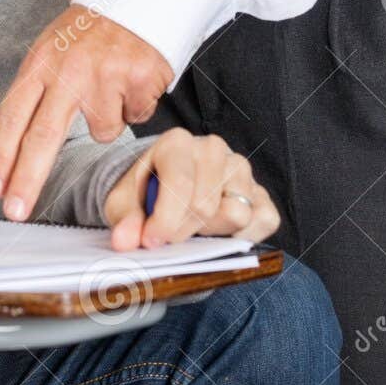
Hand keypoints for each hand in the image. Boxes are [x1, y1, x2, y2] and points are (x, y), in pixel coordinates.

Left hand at [0, 5, 172, 219]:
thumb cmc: (89, 32)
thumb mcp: (52, 50)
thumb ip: (37, 93)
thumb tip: (16, 151)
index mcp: (40, 63)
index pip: (12, 115)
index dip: (1, 155)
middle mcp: (69, 70)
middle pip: (42, 136)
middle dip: (27, 179)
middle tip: (16, 212)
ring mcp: (105, 75)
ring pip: (103, 131)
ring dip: (110, 118)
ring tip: (112, 84)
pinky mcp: (138, 79)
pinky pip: (134, 116)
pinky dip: (135, 105)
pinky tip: (133, 79)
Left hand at [103, 129, 279, 250]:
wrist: (165, 189)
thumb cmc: (144, 194)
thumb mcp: (123, 203)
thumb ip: (124, 220)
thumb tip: (124, 241)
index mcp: (177, 143)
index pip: (180, 184)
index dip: (165, 221)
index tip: (151, 241)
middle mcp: (213, 149)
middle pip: (206, 206)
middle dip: (184, 231)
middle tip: (169, 235)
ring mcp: (241, 169)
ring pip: (237, 214)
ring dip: (212, 232)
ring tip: (193, 227)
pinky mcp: (261, 192)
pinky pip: (263, 221)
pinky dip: (241, 236)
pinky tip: (218, 231)